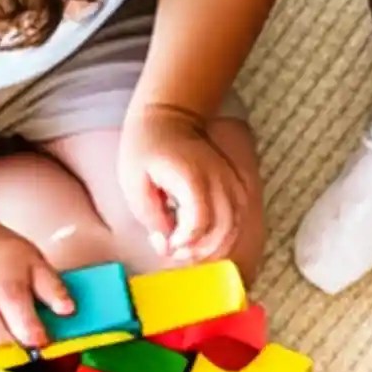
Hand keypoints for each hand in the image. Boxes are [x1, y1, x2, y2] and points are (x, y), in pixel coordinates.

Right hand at [0, 220, 73, 348]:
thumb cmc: (5, 252)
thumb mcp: (36, 263)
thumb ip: (53, 288)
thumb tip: (67, 310)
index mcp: (8, 289)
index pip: (26, 331)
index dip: (38, 338)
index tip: (41, 335)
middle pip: (1, 342)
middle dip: (16, 341)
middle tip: (20, 329)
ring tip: (2, 326)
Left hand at [120, 103, 248, 263]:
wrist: (170, 117)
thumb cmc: (145, 148)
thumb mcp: (133, 182)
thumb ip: (150, 216)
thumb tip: (166, 242)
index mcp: (192, 178)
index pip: (199, 223)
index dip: (184, 242)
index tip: (166, 244)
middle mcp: (219, 181)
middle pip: (223, 230)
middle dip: (199, 252)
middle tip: (176, 254)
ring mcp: (231, 183)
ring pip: (234, 228)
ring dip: (213, 248)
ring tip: (188, 250)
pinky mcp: (236, 185)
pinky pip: (238, 219)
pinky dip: (224, 237)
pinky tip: (204, 240)